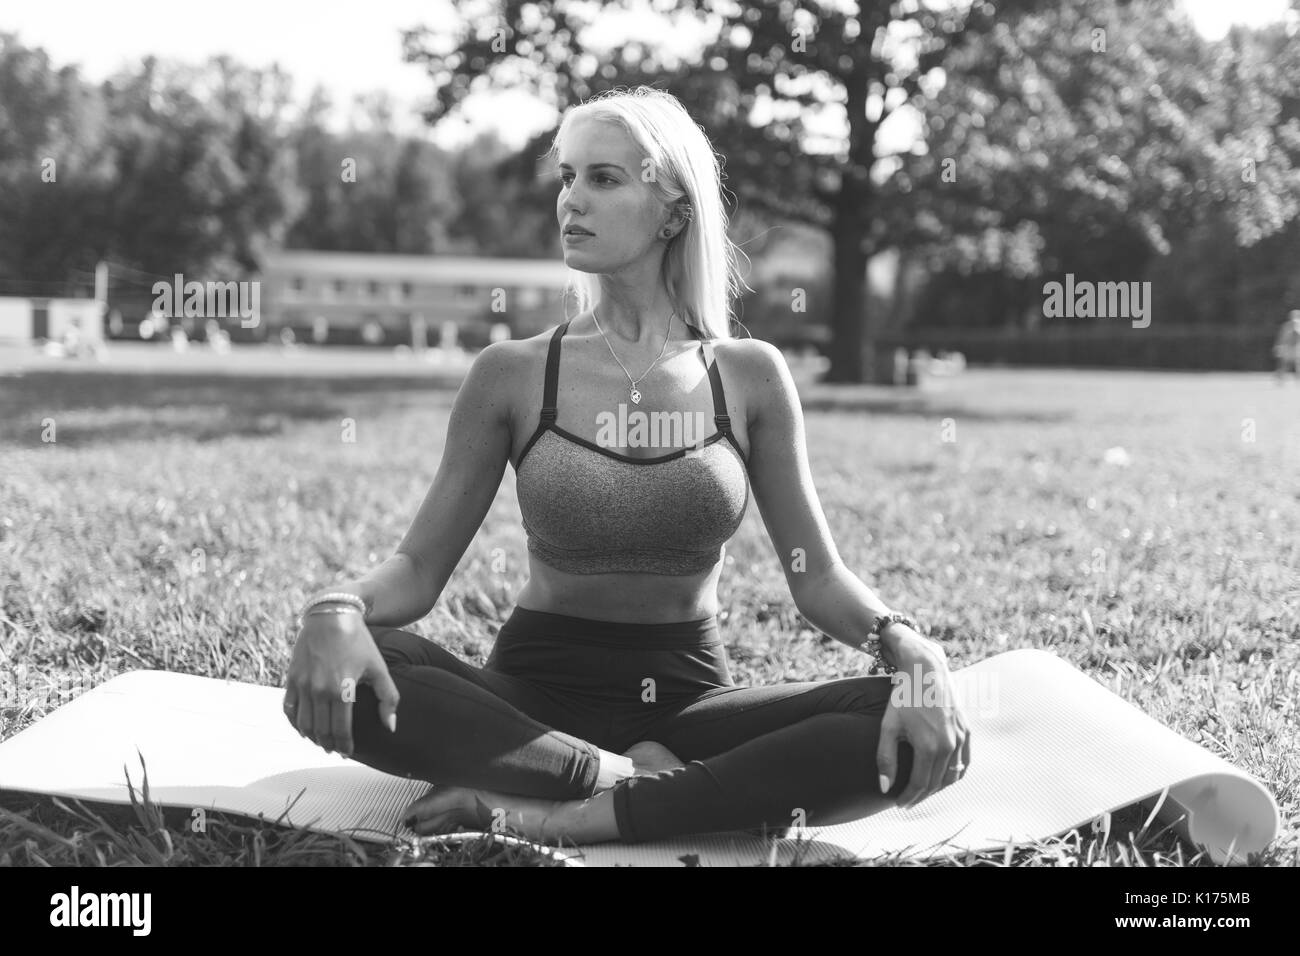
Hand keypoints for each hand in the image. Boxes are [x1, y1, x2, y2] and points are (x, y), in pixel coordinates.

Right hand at [282, 609, 399, 756]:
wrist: (331, 616)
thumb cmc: (359, 642)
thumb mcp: (379, 668)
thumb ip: (388, 698)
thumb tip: (391, 726)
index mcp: (342, 690)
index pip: (341, 731)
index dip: (345, 746)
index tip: (349, 752)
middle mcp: (319, 690)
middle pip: (321, 731)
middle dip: (329, 745)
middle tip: (335, 750)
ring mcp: (302, 685)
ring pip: (303, 724)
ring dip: (312, 738)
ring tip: (322, 742)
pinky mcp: (291, 678)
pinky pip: (289, 709)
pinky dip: (295, 723)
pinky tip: (304, 729)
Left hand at [875, 631, 970, 809]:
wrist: (926, 669)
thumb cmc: (903, 697)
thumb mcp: (889, 726)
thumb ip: (886, 759)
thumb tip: (884, 788)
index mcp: (930, 746)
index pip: (920, 784)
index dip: (908, 797)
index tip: (897, 803)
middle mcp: (950, 745)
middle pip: (936, 783)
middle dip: (920, 796)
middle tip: (906, 801)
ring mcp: (961, 738)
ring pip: (952, 776)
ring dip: (937, 788)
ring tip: (921, 792)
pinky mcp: (967, 731)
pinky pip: (964, 762)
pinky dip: (954, 775)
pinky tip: (942, 778)